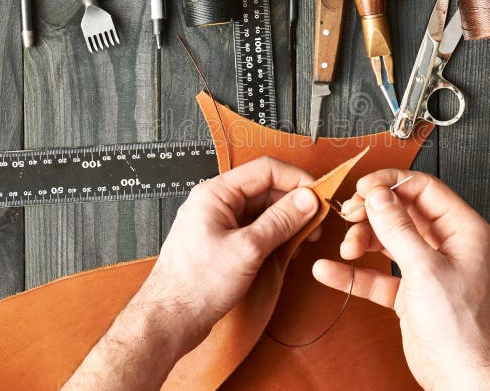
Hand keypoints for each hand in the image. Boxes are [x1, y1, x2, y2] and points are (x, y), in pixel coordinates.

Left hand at [64, 157, 319, 390]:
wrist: (170, 319)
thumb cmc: (195, 286)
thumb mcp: (248, 249)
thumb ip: (280, 221)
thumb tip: (306, 200)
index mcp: (215, 193)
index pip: (265, 170)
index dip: (296, 179)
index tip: (319, 194)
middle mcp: (215, 203)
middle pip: (265, 189)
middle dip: (294, 203)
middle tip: (317, 220)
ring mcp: (218, 223)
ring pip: (261, 210)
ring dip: (286, 221)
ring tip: (306, 237)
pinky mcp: (222, 243)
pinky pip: (254, 228)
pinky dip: (274, 235)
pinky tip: (288, 248)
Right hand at [312, 170, 489, 390]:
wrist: (461, 377)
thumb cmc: (462, 327)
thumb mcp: (425, 269)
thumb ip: (397, 228)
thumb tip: (378, 195)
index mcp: (462, 229)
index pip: (423, 188)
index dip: (391, 183)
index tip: (363, 188)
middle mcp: (445, 245)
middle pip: (401, 212)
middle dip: (372, 213)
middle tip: (350, 215)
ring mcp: (425, 268)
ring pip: (386, 240)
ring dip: (362, 241)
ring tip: (346, 248)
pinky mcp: (409, 293)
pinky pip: (376, 274)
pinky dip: (354, 273)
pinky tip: (330, 270)